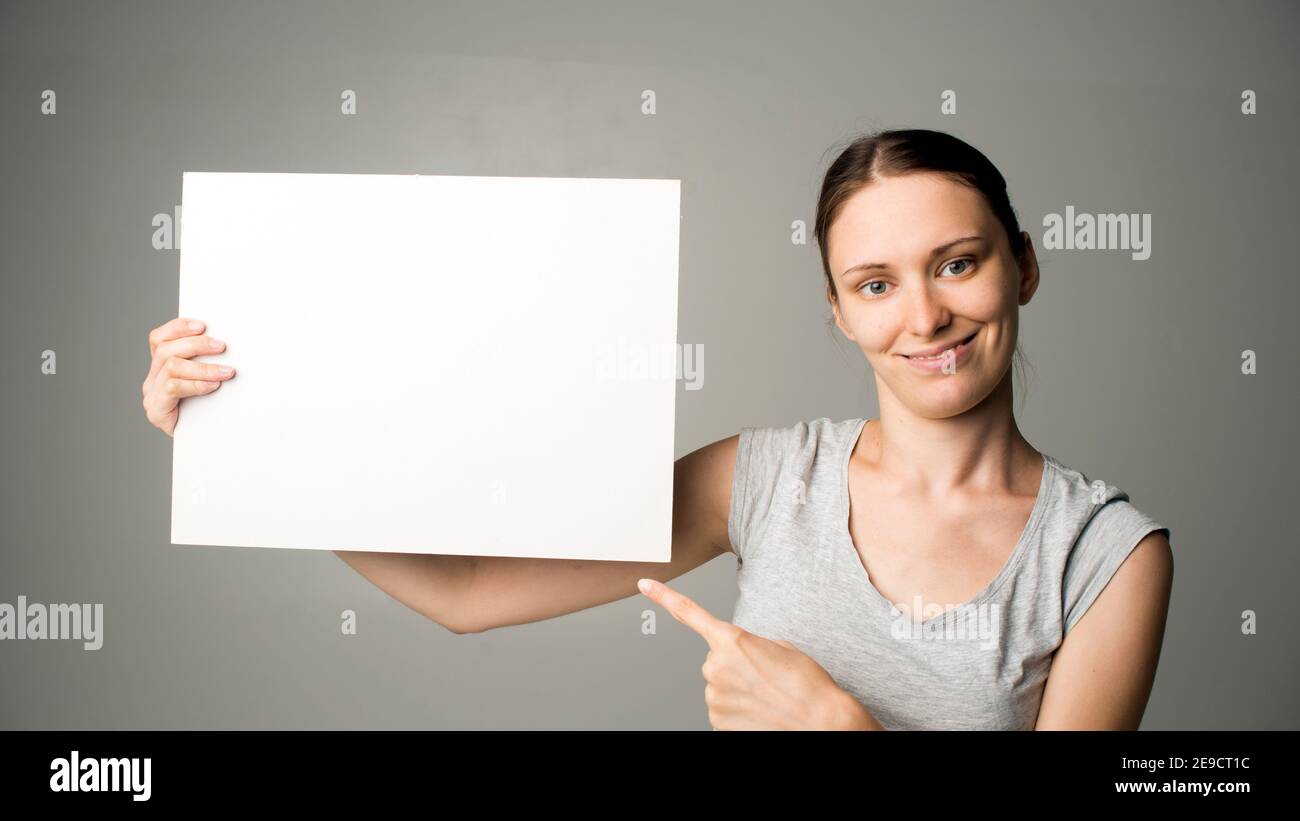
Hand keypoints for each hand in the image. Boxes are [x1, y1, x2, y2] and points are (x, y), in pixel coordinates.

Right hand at [142, 317, 235, 436]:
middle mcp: (151, 379)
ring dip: (203, 367)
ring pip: (171, 367)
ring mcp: (151, 395)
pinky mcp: (156, 411)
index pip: (158, 339)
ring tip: (226, 371)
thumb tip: (227, 344)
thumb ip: (206, 362)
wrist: (205, 445)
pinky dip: (196, 384)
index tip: (202, 325)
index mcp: (159, 367)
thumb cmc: (209, 409)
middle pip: (165, 350)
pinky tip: (213, 386)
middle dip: (197, 345)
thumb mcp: (206, 379)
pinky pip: (172, 388)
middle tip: (222, 347)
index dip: (177, 328)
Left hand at [637, 577, 879, 729]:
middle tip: (765, 676)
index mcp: (732, 640)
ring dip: (738, 690)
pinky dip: (738, 711)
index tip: (644, 584)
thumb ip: (749, 644)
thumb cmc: (807, 685)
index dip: (664, 596)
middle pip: (715, 661)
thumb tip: (739, 657)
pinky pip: (722, 710)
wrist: (821, 722)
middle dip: (735, 666)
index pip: (690, 613)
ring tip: (767, 696)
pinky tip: (760, 712)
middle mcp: (716, 666)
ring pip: (719, 687)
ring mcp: (714, 696)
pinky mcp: (717, 721)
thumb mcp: (781, 648)